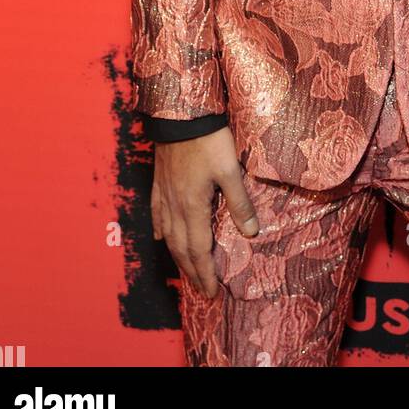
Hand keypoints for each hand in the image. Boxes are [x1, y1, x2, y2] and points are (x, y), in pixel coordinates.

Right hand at [151, 126, 259, 298]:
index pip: (198, 250)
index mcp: (193, 207)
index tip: (211, 292)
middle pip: (181, 248)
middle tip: (200, 290)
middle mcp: (175, 207)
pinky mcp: (158, 182)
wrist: (181, 115)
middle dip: (192, 271)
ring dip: (177, 256)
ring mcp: (164, 195)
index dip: (205, 273)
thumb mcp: (230, 170)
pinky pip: (156, 214)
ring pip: (168, 235)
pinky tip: (162, 237)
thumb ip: (239, 202)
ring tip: (185, 271)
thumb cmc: (209, 141)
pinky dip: (161, 230)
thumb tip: (251, 233)